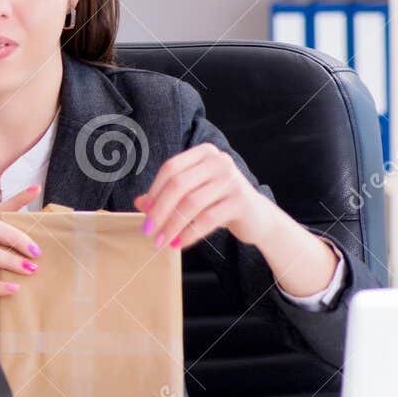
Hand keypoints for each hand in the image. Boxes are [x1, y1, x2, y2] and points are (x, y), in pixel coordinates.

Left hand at [133, 141, 274, 251]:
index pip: (170, 168)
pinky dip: (189, 233)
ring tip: (162, 242)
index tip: (144, 212)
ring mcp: (232, 179)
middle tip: (148, 231)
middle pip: (178, 184)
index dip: (154, 191)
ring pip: (191, 203)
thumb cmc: (219, 202)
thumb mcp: (193, 194)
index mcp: (204, 152)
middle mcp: (219, 161)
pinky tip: (179, 244)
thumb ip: (167, 195)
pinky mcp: (240, 200)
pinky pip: (207, 218)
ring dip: (172, 225)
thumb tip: (139, 203)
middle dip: (159, 210)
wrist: (258, 218)